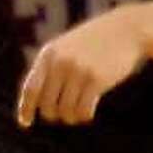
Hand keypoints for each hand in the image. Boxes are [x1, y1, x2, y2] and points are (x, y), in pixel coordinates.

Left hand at [17, 5, 146, 125]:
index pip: (30, 89)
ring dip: (71, 117)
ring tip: (77, 112)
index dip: (26, 108)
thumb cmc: (95, 41)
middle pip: (47, 104)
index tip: (25, 123)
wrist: (127, 29)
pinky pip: (83, 110)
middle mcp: (60, 63)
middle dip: (53, 114)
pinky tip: (88, 113)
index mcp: (48, 54)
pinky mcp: (97, 79)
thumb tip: (35, 102)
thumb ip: (50, 68)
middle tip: (63, 114)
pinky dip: (84, 116)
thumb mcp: (66, 47)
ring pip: (65, 110)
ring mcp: (78, 71)